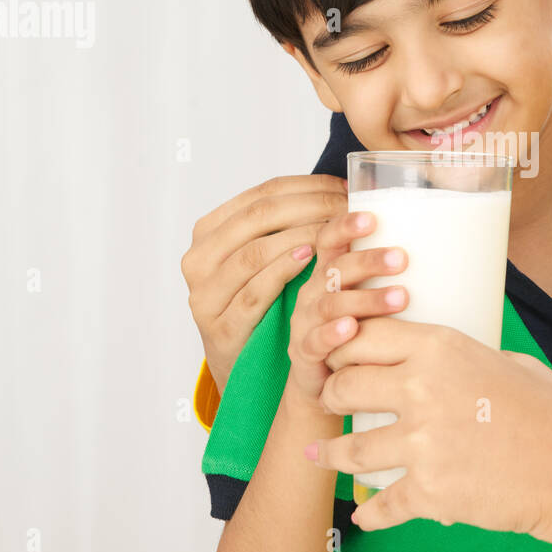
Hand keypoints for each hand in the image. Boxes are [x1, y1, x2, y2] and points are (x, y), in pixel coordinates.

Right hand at [180, 174, 347, 392]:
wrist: (242, 363)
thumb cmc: (264, 303)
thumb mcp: (268, 258)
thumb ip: (288, 225)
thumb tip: (347, 188)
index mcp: (210, 230)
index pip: (263, 194)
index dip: (309, 187)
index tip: (348, 189)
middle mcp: (199, 258)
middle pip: (259, 217)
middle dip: (312, 208)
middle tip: (352, 209)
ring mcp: (205, 294)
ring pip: (256, 252)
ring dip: (305, 237)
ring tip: (341, 232)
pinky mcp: (221, 327)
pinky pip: (256, 292)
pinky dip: (285, 271)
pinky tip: (313, 258)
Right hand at [283, 212, 411, 410]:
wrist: (326, 382)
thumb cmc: (359, 333)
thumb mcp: (371, 300)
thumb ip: (395, 278)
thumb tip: (452, 252)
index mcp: (328, 274)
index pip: (329, 240)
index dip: (346, 227)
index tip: (373, 218)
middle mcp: (313, 293)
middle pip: (335, 269)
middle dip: (368, 261)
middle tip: (403, 259)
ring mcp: (306, 323)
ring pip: (330, 304)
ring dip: (365, 299)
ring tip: (401, 297)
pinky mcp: (305, 354)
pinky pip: (315, 341)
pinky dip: (332, 334)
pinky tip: (352, 329)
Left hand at [309, 318, 551, 549]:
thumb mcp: (508, 362)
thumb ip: (465, 358)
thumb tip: (444, 359)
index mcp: (440, 348)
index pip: (363, 336)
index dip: (342, 346)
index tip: (337, 356)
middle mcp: (421, 390)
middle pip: (344, 387)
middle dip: (331, 396)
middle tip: (331, 402)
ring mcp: (421, 443)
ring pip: (350, 448)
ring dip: (332, 454)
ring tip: (321, 457)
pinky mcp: (428, 492)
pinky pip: (381, 505)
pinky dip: (370, 513)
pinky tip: (362, 514)